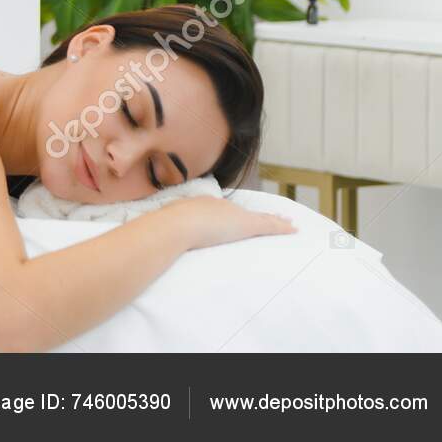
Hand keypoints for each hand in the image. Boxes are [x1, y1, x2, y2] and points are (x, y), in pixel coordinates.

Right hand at [167, 197, 296, 249]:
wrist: (175, 225)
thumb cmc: (165, 228)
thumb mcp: (162, 224)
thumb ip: (161, 229)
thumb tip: (148, 236)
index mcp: (199, 205)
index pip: (221, 209)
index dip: (232, 214)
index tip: (236, 217)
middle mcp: (217, 206)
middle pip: (242, 211)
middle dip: (258, 215)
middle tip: (275, 216)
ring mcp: (231, 214)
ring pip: (259, 217)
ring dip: (274, 221)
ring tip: (288, 222)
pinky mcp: (244, 224)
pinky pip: (268, 225)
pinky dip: (281, 227)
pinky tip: (294, 229)